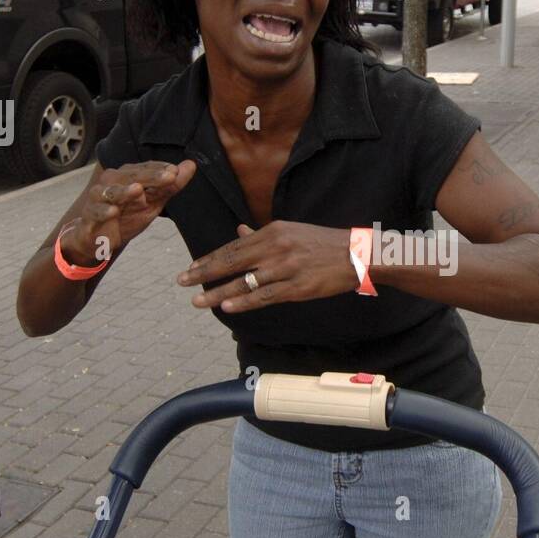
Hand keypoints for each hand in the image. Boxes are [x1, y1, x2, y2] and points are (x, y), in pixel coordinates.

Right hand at [62, 159, 194, 264]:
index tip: (176, 171)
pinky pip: (95, 212)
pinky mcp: (89, 215)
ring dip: (124, 191)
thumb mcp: (153, 203)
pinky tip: (113, 212)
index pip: (146, 168)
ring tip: (138, 190)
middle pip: (132, 176)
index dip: (161, 170)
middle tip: (169, 177)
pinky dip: (103, 212)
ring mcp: (99, 197)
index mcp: (128, 176)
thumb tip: (191, 165)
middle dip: (151, 177)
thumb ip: (171, 186)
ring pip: (111, 192)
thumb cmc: (126, 215)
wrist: (97, 237)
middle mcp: (112, 181)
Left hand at [176, 220, 357, 312]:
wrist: (357, 253)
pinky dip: (244, 301)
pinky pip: (265, 296)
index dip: (209, 258)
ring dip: (217, 293)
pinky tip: (227, 306)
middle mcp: (276, 247)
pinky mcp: (298, 287)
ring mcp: (287, 267)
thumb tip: (238, 231)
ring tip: (197, 301)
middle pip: (232, 261)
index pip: (233, 246)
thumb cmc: (323, 243)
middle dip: (203, 272)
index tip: (190, 268)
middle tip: (181, 281)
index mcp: (273, 231)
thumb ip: (262, 235)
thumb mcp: (291, 232)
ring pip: (244, 282)